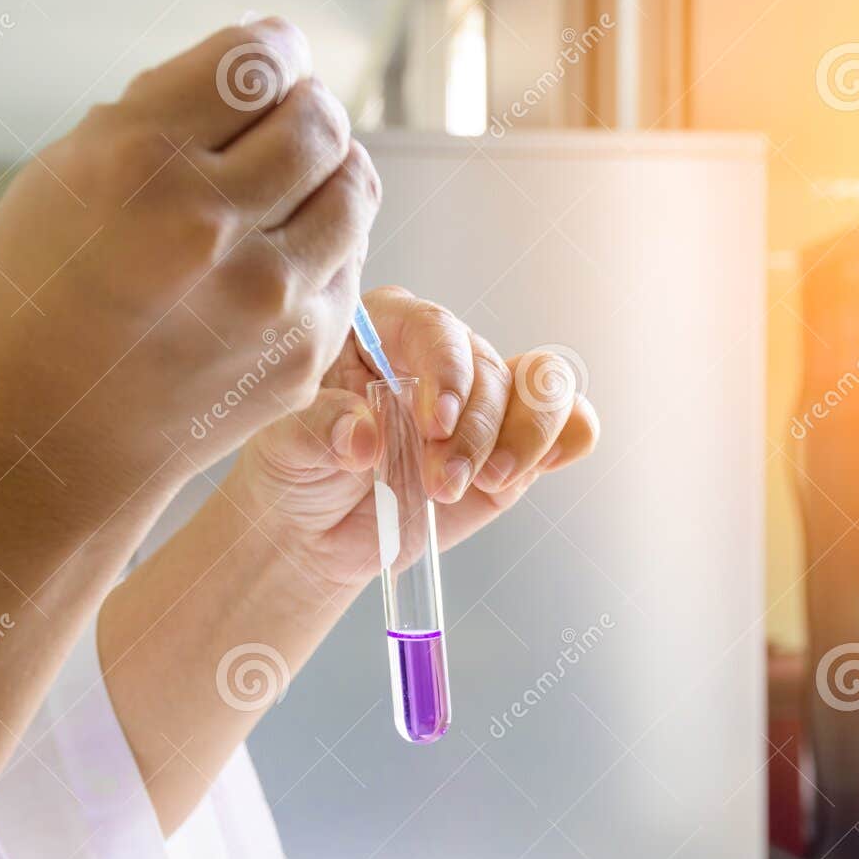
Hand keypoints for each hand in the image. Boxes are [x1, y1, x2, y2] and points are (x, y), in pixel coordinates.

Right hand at [0, 15, 381, 499]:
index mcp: (139, 162)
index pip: (261, 57)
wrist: (47, 442)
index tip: (266, 67)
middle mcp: (210, 228)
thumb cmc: (41, 302)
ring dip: (327, 173)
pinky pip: (349, 261)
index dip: (272, 51)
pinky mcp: (300, 353)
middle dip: (302, 111)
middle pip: (320, 119)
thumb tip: (264, 56)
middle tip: (273, 130)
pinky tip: (272, 260)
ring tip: (284, 190)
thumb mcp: (65, 173)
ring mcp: (265, 299)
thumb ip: (165, 109)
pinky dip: (322, 247)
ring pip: (355, 185)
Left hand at [227, 286, 600, 590]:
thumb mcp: (290, 445)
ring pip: (536, 391)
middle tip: (441, 483)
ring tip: (486, 484)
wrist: (314, 530)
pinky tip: (545, 464)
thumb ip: (324, 430)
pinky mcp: (513, 443)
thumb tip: (364, 437)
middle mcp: (441, 354)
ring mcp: (483, 399)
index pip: (432, 330)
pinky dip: (569, 436)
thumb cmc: (296, 468)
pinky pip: (565, 421)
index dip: (445, 372)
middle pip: (488, 369)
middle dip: (475, 430)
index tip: (435, 424)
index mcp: (383, 328)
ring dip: (521, 440)